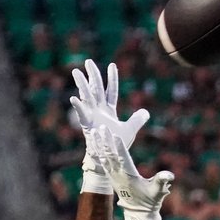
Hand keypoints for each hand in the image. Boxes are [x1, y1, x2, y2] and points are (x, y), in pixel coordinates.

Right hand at [70, 59, 149, 192]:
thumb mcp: (130, 129)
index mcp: (108, 110)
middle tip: (88, 61)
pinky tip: (73, 98)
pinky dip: (78, 106)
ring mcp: (92, 116)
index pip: (110, 90)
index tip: (112, 65)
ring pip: (86, 96)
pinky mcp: (87, 125)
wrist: (108, 157)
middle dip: (93, 75)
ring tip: (76, 72)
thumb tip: (145, 112)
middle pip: (96, 88)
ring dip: (82, 84)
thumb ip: (137, 119)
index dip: (112, 79)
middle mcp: (99, 110)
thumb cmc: (116, 143)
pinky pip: (82, 114)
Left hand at [91, 127, 173, 219]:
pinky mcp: (111, 177)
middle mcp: (119, 175)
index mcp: (129, 176)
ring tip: (94, 132)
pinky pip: (102, 162)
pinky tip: (94, 144)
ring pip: (104, 157)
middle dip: (107, 141)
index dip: (120, 147)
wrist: (139, 213)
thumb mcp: (159, 191)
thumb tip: (169, 175)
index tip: (116, 135)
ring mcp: (113, 176)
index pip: (123, 159)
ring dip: (99, 144)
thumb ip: (162, 182)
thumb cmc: (151, 201)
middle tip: (102, 127)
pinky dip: (97, 152)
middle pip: (111, 155)